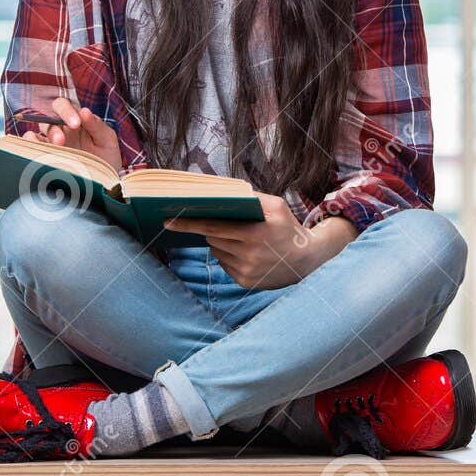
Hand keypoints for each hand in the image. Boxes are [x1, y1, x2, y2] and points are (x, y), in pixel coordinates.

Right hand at [34, 95, 121, 171]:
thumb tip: (84, 111)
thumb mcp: (107, 139)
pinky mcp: (44, 158)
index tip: (76, 124)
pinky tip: (36, 155)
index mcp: (74, 119)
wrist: (105, 181)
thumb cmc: (106, 157)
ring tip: (50, 151)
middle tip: (61, 141)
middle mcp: (59, 130)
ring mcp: (50, 144)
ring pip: (35, 134)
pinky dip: (29, 149)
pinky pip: (30, 150)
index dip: (66, 111)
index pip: (63, 106)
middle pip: (46, 119)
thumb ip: (97, 125)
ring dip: (38, 140)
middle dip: (53, 129)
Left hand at [163, 193, 356, 288]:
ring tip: (240, 238)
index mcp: (255, 233)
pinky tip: (243, 252)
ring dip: (219, 243)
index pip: (213, 227)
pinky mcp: (245, 282)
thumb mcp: (276, 206)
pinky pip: (224, 264)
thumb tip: (223, 193)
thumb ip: (251, 197)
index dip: (189, 223)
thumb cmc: (289, 227)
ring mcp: (246, 271)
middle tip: (203, 223)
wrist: (308, 261)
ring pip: (217, 252)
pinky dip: (227, 256)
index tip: (167, 220)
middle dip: (206, 230)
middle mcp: (249, 254)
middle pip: (212, 239)